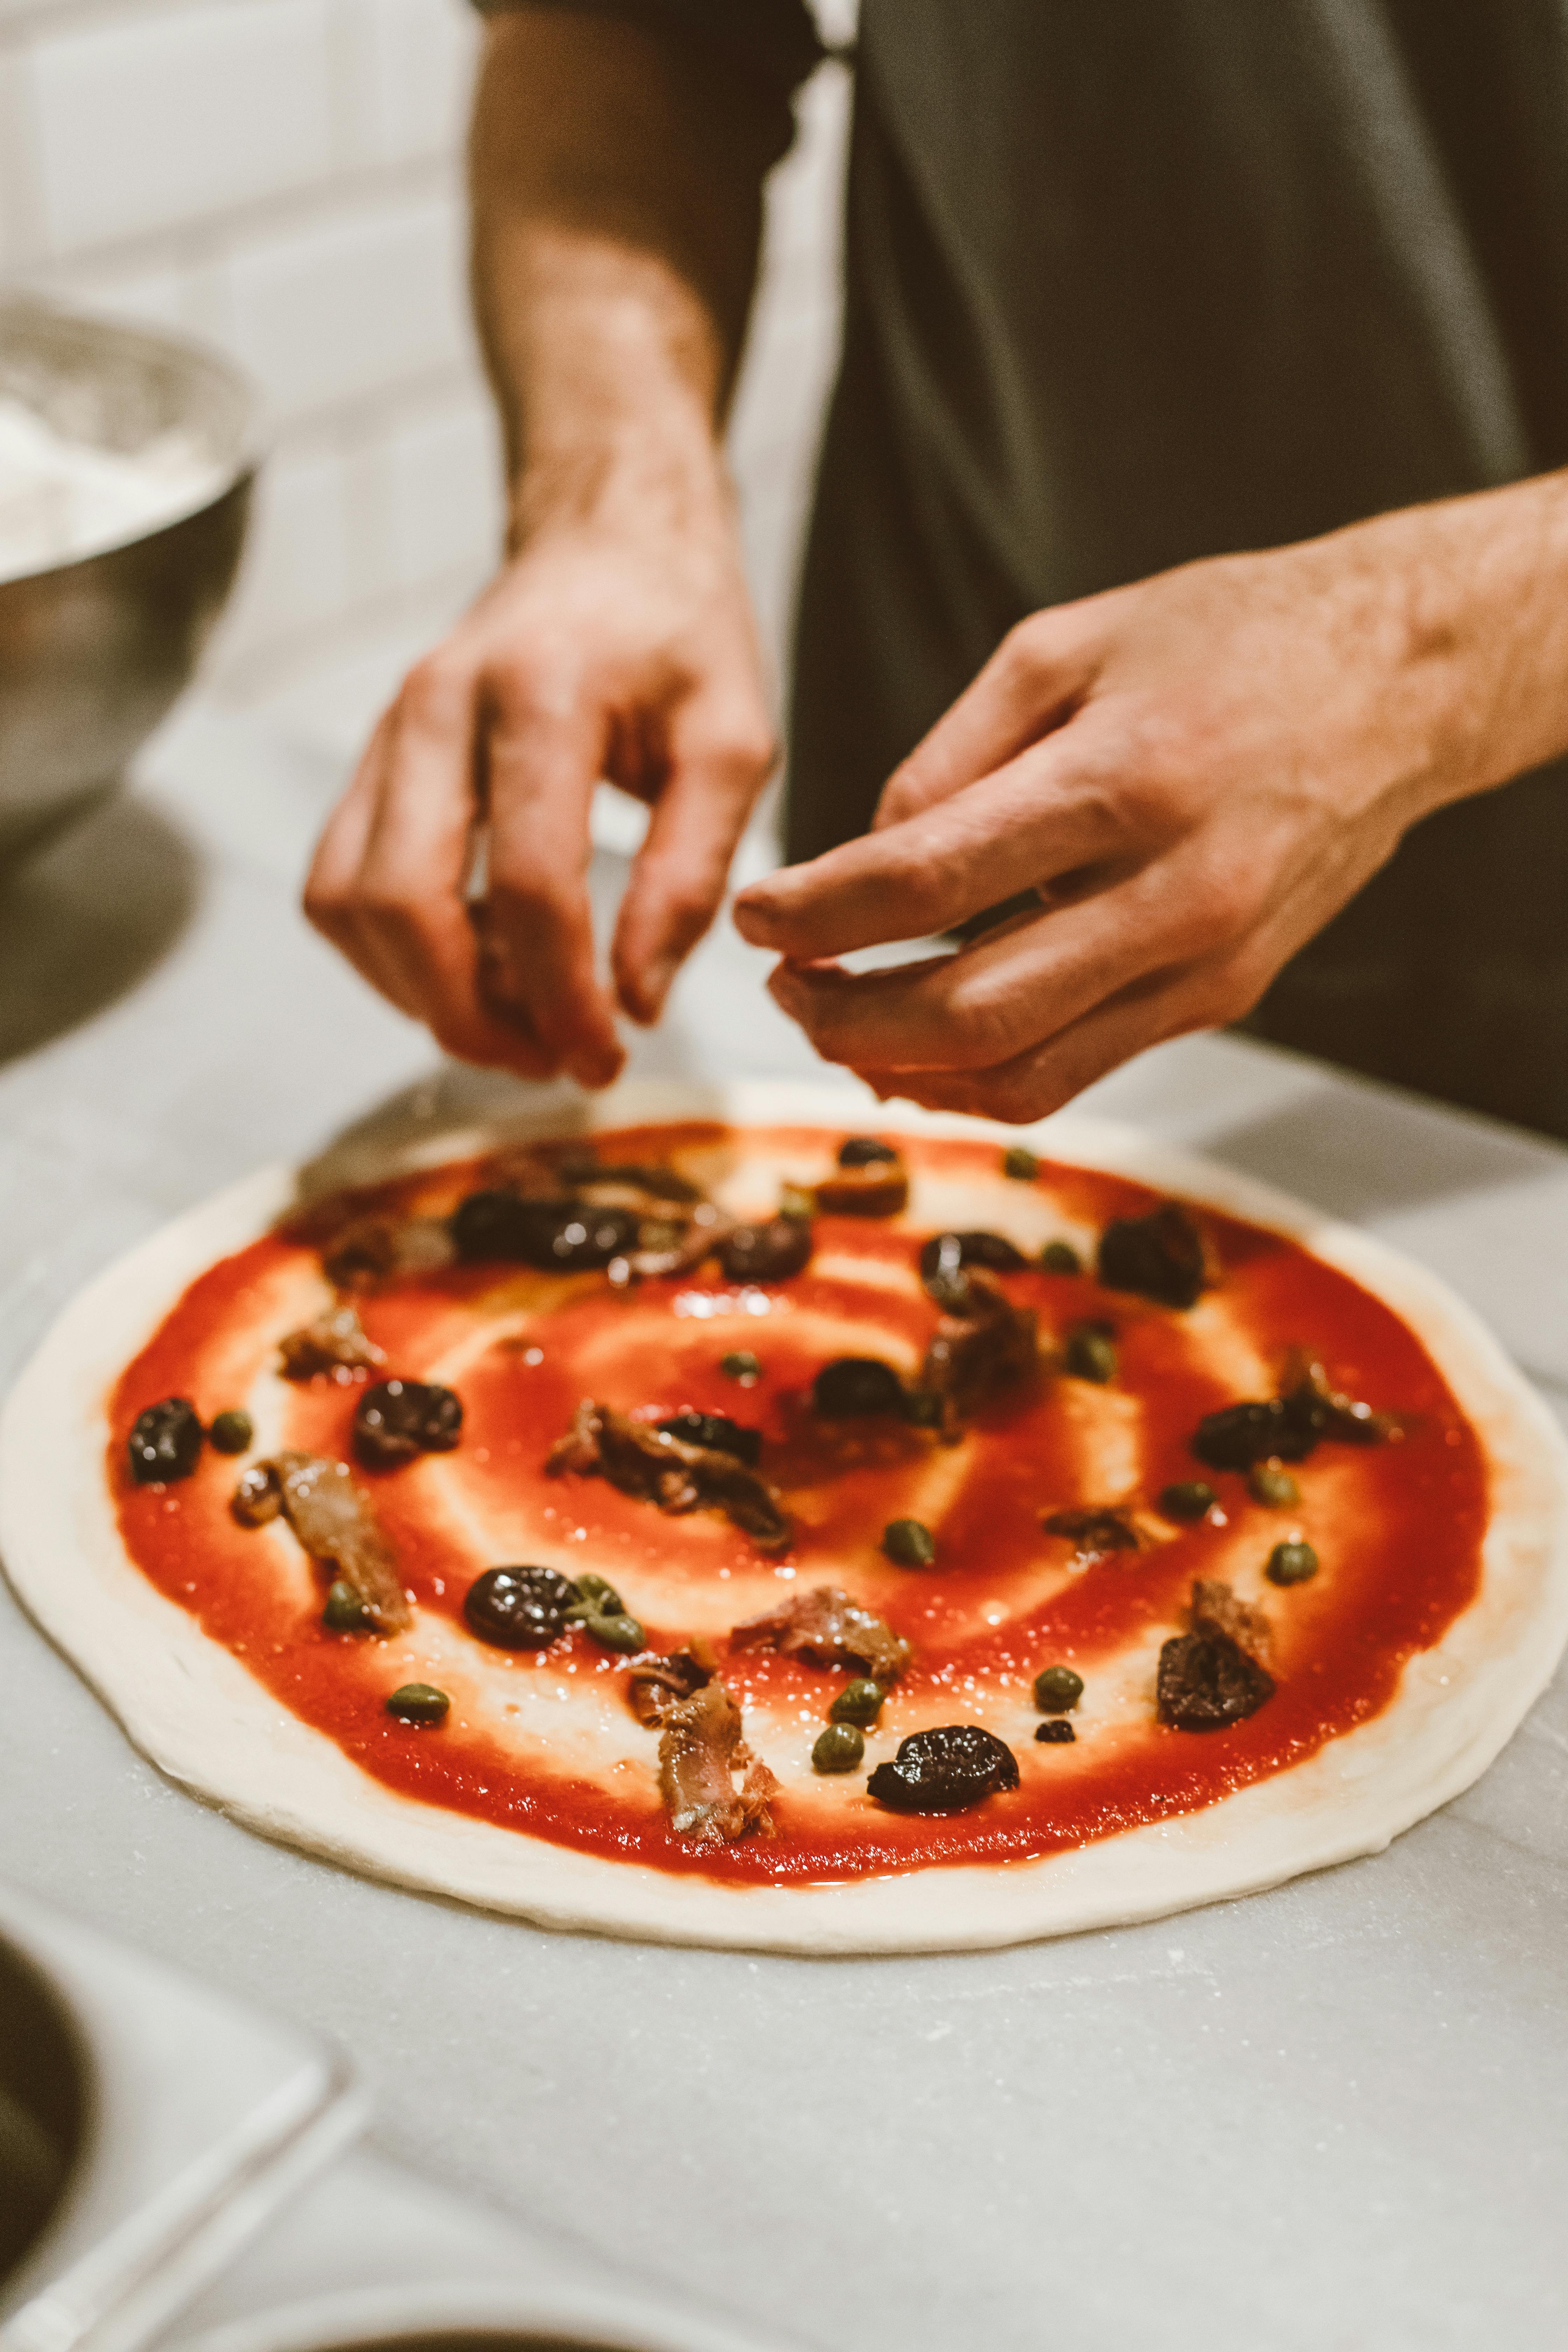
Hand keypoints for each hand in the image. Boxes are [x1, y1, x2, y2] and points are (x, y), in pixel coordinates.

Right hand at [305, 483, 773, 1085]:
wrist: (608, 543)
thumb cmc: (681, 639)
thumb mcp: (735, 744)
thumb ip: (691, 874)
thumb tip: (635, 1002)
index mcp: (540, 695)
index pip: (526, 885)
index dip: (562, 998)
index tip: (608, 1058)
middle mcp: (436, 707)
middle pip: (402, 903)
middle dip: (469, 1015)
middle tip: (552, 1062)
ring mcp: (385, 732)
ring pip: (346, 903)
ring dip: (421, 994)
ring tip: (519, 1026)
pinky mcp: (368, 763)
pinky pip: (337, 886)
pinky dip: (391, 957)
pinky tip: (476, 971)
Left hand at [735, 520, 1492, 1121]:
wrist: (1399, 683)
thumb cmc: (1227, 640)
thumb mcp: (1065, 643)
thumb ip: (949, 758)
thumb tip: (865, 858)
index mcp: (1122, 779)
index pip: (925, 883)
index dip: (814, 914)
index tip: (751, 915)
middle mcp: (1173, 891)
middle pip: (964, 1010)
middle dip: (843, 1013)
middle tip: (782, 984)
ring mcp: (1205, 962)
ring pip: (1019, 1073)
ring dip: (902, 1067)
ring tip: (837, 1020)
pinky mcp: (1222, 998)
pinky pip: (1075, 1074)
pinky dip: (977, 1079)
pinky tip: (921, 1047)